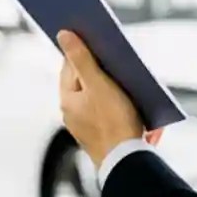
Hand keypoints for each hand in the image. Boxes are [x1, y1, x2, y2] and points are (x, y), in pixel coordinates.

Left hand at [57, 31, 157, 166]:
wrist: (127, 161)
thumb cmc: (113, 122)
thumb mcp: (98, 84)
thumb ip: (81, 58)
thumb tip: (63, 35)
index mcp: (67, 100)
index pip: (70, 65)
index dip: (83, 50)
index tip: (96, 37)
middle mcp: (72, 114)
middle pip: (86, 82)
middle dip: (102, 70)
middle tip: (118, 59)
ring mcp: (85, 127)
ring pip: (98, 98)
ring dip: (113, 88)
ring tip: (129, 82)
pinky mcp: (101, 137)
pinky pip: (108, 114)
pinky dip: (118, 106)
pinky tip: (133, 105)